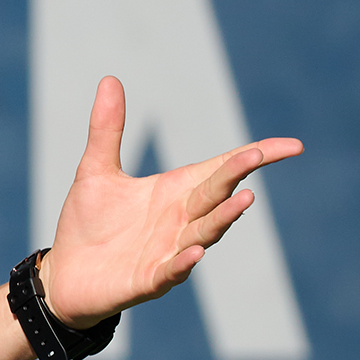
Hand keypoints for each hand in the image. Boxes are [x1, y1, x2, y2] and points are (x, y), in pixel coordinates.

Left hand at [38, 76, 302, 328]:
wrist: (67, 273)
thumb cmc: (88, 222)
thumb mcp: (96, 169)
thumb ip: (108, 128)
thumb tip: (110, 78)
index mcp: (175, 192)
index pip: (222, 170)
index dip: (255, 157)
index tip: (292, 146)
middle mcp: (181, 221)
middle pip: (216, 195)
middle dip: (235, 175)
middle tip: (255, 156)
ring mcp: (169, 252)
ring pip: (204, 233)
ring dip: (223, 218)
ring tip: (242, 198)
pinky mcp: (149, 280)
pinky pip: (171, 272)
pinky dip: (184, 263)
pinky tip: (194, 253)